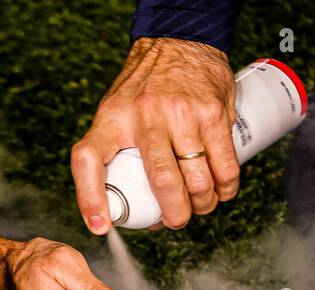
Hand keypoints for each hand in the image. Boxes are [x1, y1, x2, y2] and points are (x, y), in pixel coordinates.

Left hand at [72, 37, 237, 233]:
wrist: (178, 40)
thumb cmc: (144, 87)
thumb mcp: (116, 109)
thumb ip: (115, 151)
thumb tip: (125, 207)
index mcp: (112, 118)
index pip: (88, 160)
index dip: (90, 198)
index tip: (100, 225)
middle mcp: (145, 115)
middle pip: (162, 181)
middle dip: (175, 214)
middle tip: (177, 220)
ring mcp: (182, 113)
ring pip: (198, 179)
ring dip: (204, 203)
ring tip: (202, 204)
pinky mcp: (212, 113)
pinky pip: (224, 165)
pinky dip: (226, 188)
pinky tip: (222, 190)